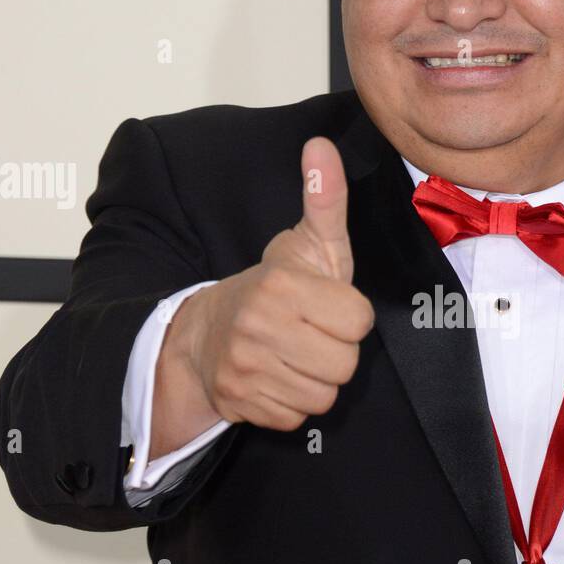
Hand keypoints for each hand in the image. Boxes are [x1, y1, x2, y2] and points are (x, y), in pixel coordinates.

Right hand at [158, 137, 373, 441]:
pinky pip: (297, 417)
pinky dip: (291, 403)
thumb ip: (325, 199)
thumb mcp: (307, 243)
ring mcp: (245, 367)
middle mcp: (259, 325)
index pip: (359, 321)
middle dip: (336, 352)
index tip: (327, 306)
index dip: (350, 316)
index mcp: (282, 285)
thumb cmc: (274, 289)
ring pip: (323, 395)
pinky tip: (276, 378)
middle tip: (311, 334)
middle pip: (345, 364)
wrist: (204, 334)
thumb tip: (321, 146)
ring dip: (315, 380)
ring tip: (294, 355)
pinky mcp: (238, 402)